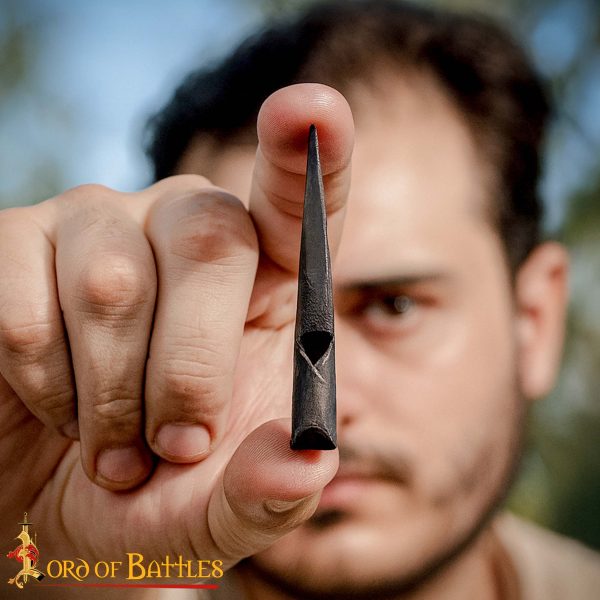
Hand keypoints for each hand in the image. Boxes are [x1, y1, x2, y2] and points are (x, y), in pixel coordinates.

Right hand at [0, 84, 352, 568]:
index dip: (307, 154)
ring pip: (115, 282)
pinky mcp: (17, 245)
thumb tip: (308, 461)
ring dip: (111, 396)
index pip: (296, 199)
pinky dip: (45, 385)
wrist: (55, 504)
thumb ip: (268, 492)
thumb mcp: (222, 512)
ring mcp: (100, 227)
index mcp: (262, 281)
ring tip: (109, 442)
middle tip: (171, 448)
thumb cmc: (155, 496)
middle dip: (189, 371)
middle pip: (209, 240)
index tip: (314, 108)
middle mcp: (187, 231)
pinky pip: (26, 303)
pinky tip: (55, 405)